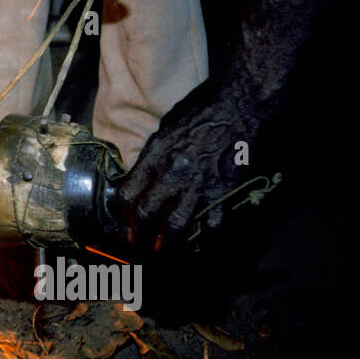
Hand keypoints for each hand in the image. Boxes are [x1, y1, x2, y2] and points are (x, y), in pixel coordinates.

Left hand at [112, 81, 259, 249]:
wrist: (239, 102)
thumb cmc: (202, 109)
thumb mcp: (166, 128)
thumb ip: (153, 156)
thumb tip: (141, 177)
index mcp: (154, 156)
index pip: (126, 193)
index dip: (119, 212)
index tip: (120, 221)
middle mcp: (171, 173)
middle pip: (145, 214)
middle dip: (136, 236)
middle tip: (134, 248)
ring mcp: (198, 184)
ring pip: (175, 226)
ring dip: (165, 245)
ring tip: (160, 255)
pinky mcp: (223, 190)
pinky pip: (212, 224)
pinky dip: (205, 238)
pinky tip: (200, 246)